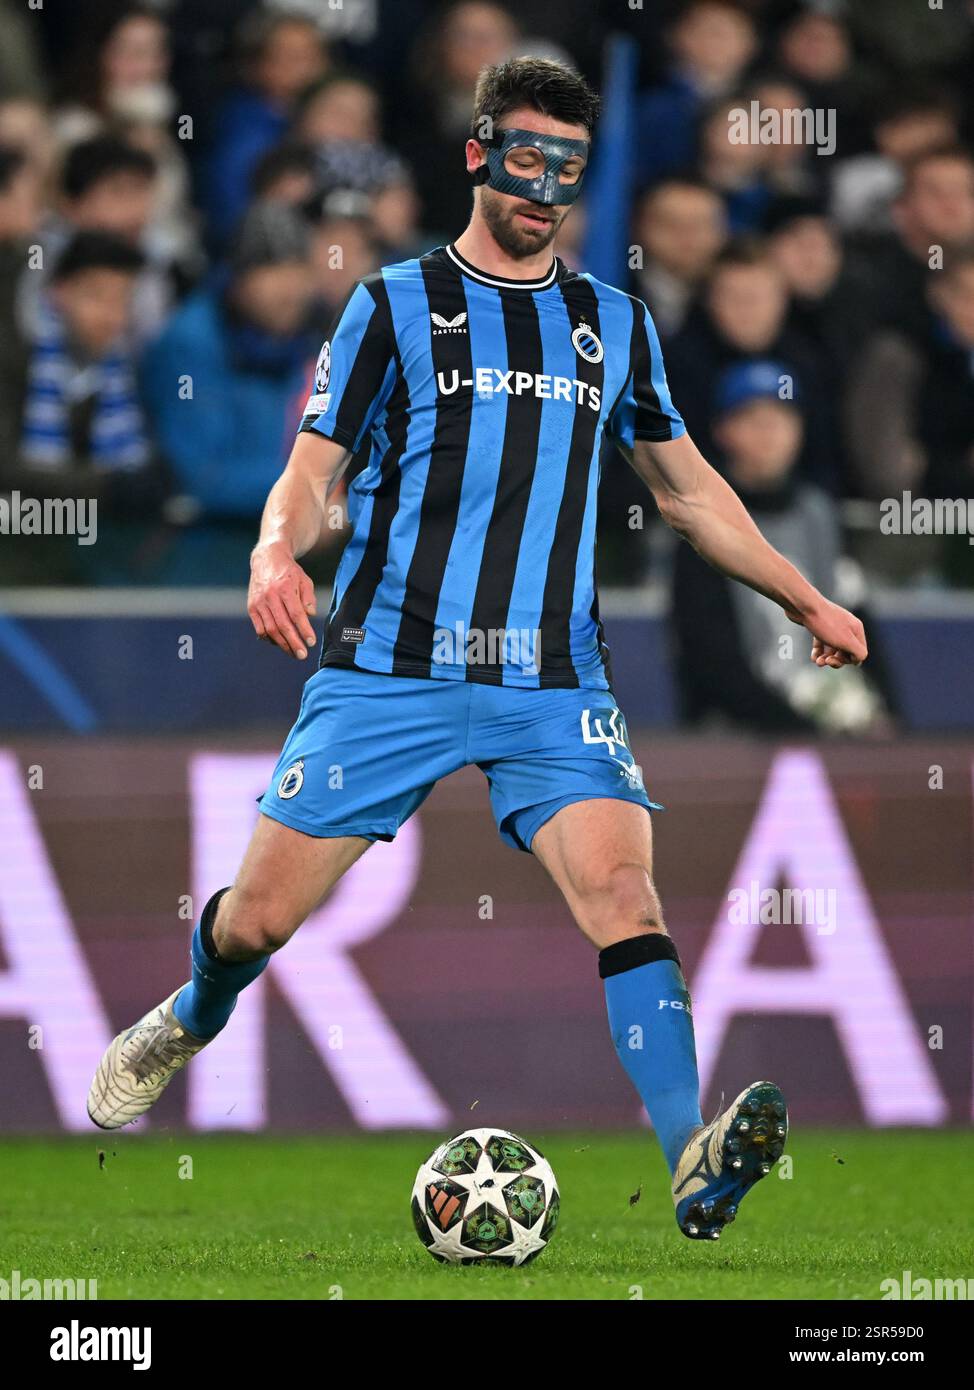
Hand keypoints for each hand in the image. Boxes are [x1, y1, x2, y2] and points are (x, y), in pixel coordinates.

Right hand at [248, 540, 316, 658]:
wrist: (267, 559)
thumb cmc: (289, 572)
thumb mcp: (304, 580)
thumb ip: (308, 598)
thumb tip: (310, 615)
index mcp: (285, 588)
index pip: (295, 614)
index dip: (304, 630)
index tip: (311, 642)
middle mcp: (270, 596)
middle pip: (282, 625)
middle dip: (293, 642)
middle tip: (302, 655)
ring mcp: (259, 602)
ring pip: (270, 629)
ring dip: (282, 644)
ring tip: (293, 653)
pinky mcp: (252, 607)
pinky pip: (259, 628)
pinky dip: (268, 638)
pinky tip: (279, 643)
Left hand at [787, 597, 867, 668]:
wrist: (804, 606)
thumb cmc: (826, 624)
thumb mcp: (846, 641)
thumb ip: (858, 652)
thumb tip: (858, 660)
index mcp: (856, 629)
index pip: (860, 651)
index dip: (849, 660)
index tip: (838, 659)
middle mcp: (847, 627)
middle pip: (846, 652)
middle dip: (836, 660)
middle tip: (826, 661)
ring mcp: (833, 627)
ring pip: (833, 649)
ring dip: (826, 659)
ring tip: (817, 661)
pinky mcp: (819, 627)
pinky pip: (822, 644)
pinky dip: (818, 652)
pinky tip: (813, 657)